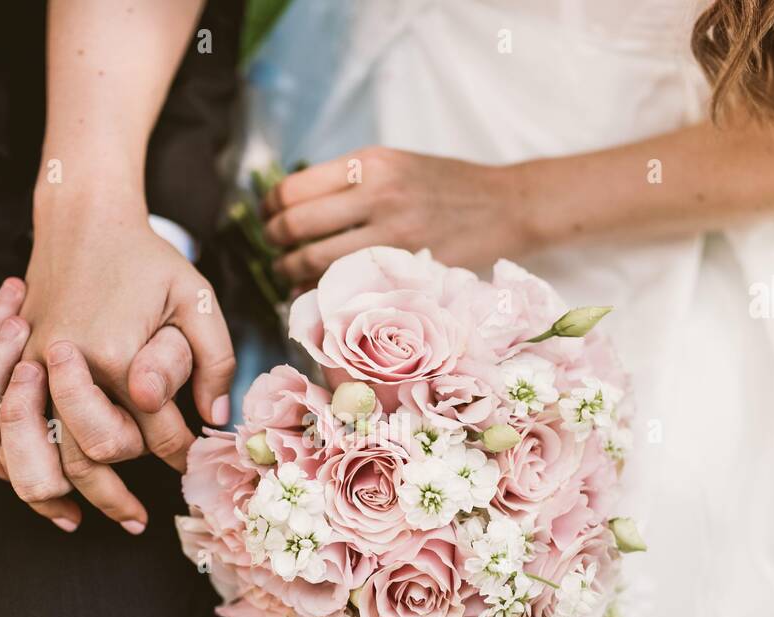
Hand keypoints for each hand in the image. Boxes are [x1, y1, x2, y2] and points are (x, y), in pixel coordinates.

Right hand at [0, 200, 233, 532]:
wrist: (84, 218)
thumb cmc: (147, 259)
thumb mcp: (196, 297)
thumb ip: (214, 358)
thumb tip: (215, 418)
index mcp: (114, 354)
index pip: (148, 434)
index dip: (176, 456)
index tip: (191, 466)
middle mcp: (62, 363)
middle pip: (81, 457)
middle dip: (112, 497)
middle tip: (137, 519)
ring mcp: (25, 362)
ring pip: (21, 451)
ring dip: (47, 495)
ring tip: (74, 522)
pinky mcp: (4, 359)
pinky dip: (0, 462)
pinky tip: (30, 487)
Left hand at [263, 147, 532, 284]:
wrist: (506, 205)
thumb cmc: (446, 186)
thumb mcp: (395, 164)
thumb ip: (348, 181)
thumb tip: (290, 205)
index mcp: (369, 164)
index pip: (292, 190)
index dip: (269, 209)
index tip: (268, 218)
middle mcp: (378, 196)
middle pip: (295, 228)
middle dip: (275, 245)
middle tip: (276, 251)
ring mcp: (393, 237)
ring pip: (314, 264)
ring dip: (290, 275)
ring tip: (290, 277)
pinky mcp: (407, 270)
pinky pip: (346, 289)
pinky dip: (321, 296)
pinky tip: (318, 296)